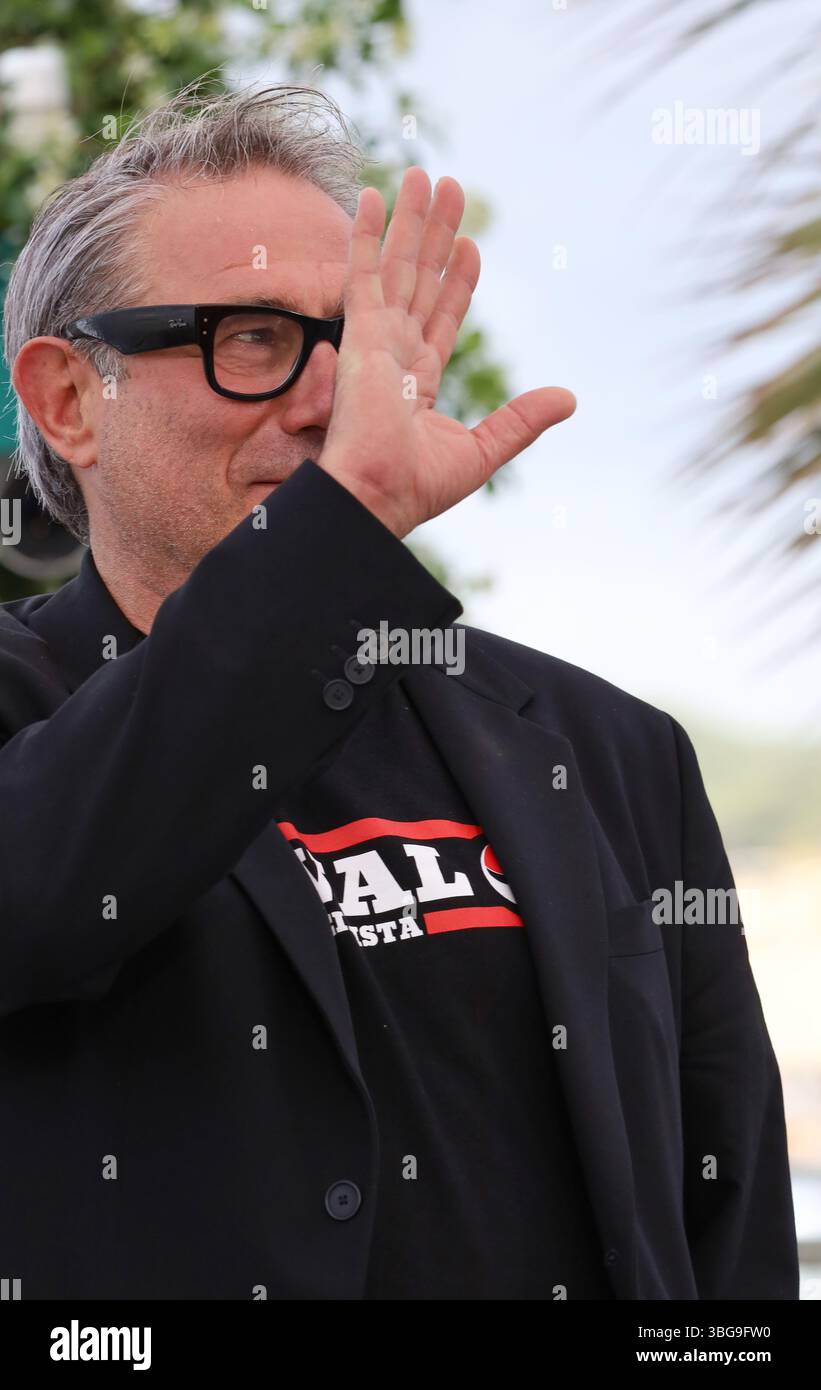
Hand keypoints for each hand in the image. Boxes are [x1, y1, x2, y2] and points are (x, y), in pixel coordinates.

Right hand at [318, 165, 575, 538]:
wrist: (377, 493)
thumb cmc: (417, 485)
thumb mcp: (484, 450)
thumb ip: (523, 420)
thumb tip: (570, 398)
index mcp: (420, 381)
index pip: (443, 316)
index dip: (458, 281)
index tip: (472, 245)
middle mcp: (396, 353)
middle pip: (421, 279)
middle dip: (437, 235)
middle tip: (450, 187)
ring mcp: (375, 339)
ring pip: (398, 265)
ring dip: (410, 220)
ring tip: (423, 174)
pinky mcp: (359, 333)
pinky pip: (362, 272)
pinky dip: (364, 233)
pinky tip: (371, 196)